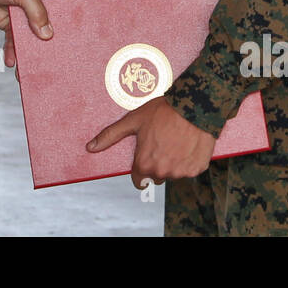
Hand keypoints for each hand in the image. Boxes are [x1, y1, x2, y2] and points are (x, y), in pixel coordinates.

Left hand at [0, 0, 63, 65]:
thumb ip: (36, 10)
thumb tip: (47, 33)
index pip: (64, 12)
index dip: (67, 29)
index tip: (70, 47)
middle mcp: (41, 7)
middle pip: (49, 30)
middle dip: (49, 47)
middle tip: (51, 64)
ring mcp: (27, 18)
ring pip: (32, 40)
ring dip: (30, 54)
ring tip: (27, 69)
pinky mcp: (13, 26)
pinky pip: (15, 42)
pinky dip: (13, 52)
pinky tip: (11, 61)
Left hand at [86, 97, 215, 188]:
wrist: (194, 106)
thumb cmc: (162, 111)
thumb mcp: (133, 120)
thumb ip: (110, 136)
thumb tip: (90, 147)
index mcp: (144, 164)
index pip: (138, 181)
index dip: (140, 168)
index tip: (145, 156)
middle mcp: (162, 172)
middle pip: (156, 177)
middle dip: (157, 164)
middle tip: (161, 143)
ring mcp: (181, 172)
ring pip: (173, 173)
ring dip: (173, 162)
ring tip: (175, 141)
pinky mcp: (197, 169)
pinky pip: (190, 169)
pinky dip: (188, 160)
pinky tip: (187, 144)